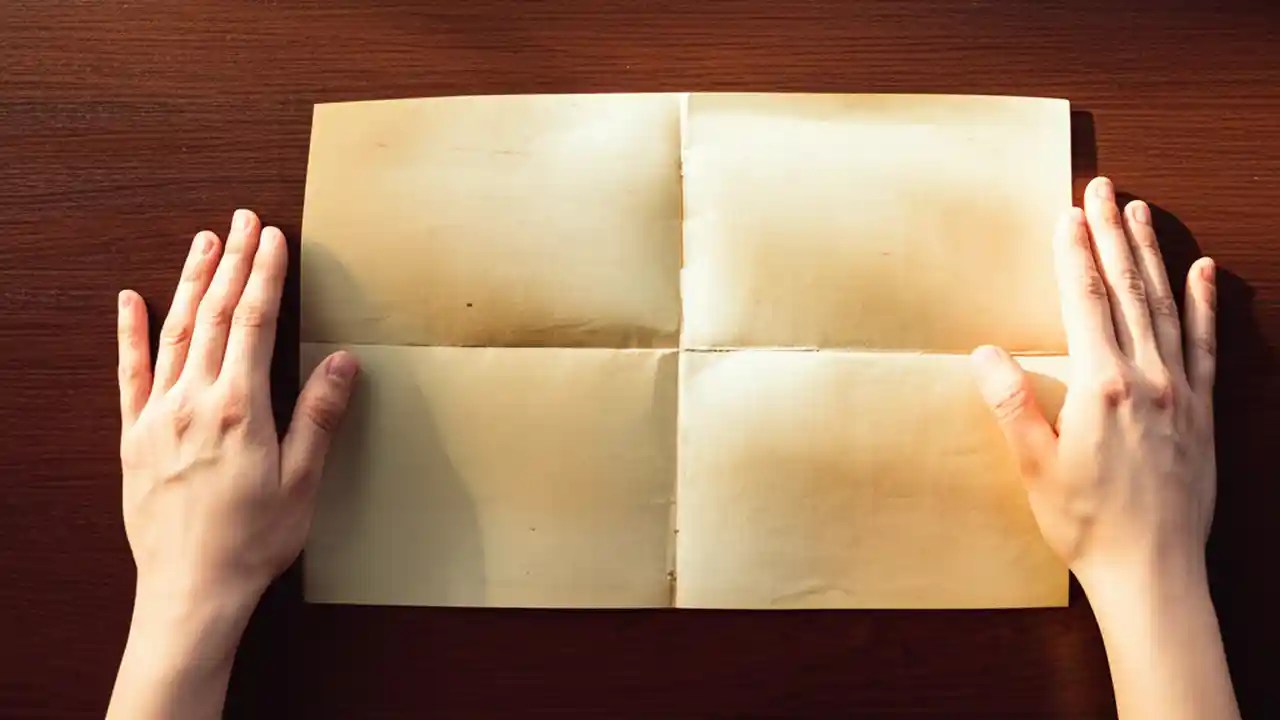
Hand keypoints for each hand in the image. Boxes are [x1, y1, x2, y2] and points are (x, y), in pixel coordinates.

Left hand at [109, 210, 357, 719]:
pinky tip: (129, 300)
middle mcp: (193, 402)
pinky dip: (130, 334)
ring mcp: (157, 417)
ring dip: (189, 283)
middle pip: (214, 315)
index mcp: (239, 410)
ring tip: (203, 242)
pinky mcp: (134, 437)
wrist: (191, 591)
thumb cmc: (254, 542)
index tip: (273, 239)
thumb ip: (318, 418)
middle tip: (242, 220)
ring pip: (174, 333)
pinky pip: (129, 374)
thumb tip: (339, 363)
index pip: (252, 324)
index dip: (264, 276)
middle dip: (231, 263)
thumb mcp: (302, 483)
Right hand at [970, 177, 1215, 587]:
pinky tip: (1204, 272)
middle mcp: (1145, 377)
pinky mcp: (1202, 411)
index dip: (1073, 254)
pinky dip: (1203, 305)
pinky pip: (1204, 344)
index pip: (1084, 302)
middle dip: (1110, 235)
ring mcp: (1179, 391)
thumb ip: (1011, 404)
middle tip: (1103, 188)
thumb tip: (985, 353)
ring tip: (1140, 213)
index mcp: (1099, 386)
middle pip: (1126, 290)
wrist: (1152, 571)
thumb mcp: (1032, 465)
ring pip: (1165, 306)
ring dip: (1151, 256)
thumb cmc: (1084, 523)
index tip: (1067, 214)